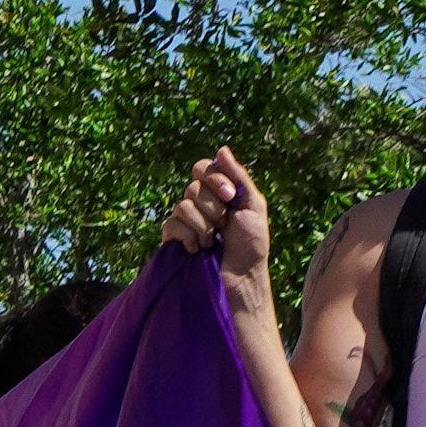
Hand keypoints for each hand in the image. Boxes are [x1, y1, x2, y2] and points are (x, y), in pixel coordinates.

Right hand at [161, 147, 274, 304]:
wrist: (241, 277)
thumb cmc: (252, 245)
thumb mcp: (253, 205)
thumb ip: (238, 176)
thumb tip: (221, 149)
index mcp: (218, 192)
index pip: (202, 168)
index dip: (214, 178)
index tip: (230, 196)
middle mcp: (199, 203)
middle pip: (192, 187)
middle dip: (213, 207)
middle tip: (224, 224)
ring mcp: (185, 221)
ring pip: (182, 206)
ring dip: (204, 226)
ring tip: (214, 241)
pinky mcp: (174, 239)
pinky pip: (172, 225)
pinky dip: (189, 237)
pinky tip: (199, 249)